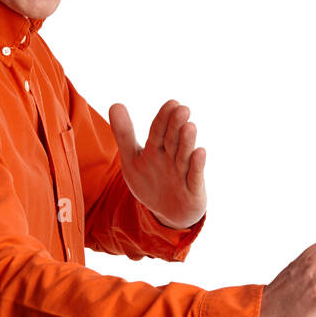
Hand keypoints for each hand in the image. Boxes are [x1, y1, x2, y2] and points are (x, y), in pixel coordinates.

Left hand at [108, 99, 206, 229]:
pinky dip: (197, 165)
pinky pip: (195, 176)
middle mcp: (172, 157)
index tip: (172, 103)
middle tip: (182, 109)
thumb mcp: (131, 160)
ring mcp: (183, 172)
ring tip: (189, 127)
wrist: (169, 213)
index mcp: (156, 148)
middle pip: (173, 139)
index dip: (163, 118)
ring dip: (186, 142)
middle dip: (176, 125)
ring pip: (184, 155)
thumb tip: (115, 104)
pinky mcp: (194, 189)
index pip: (158, 130)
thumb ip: (123, 134)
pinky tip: (200, 152)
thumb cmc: (151, 182)